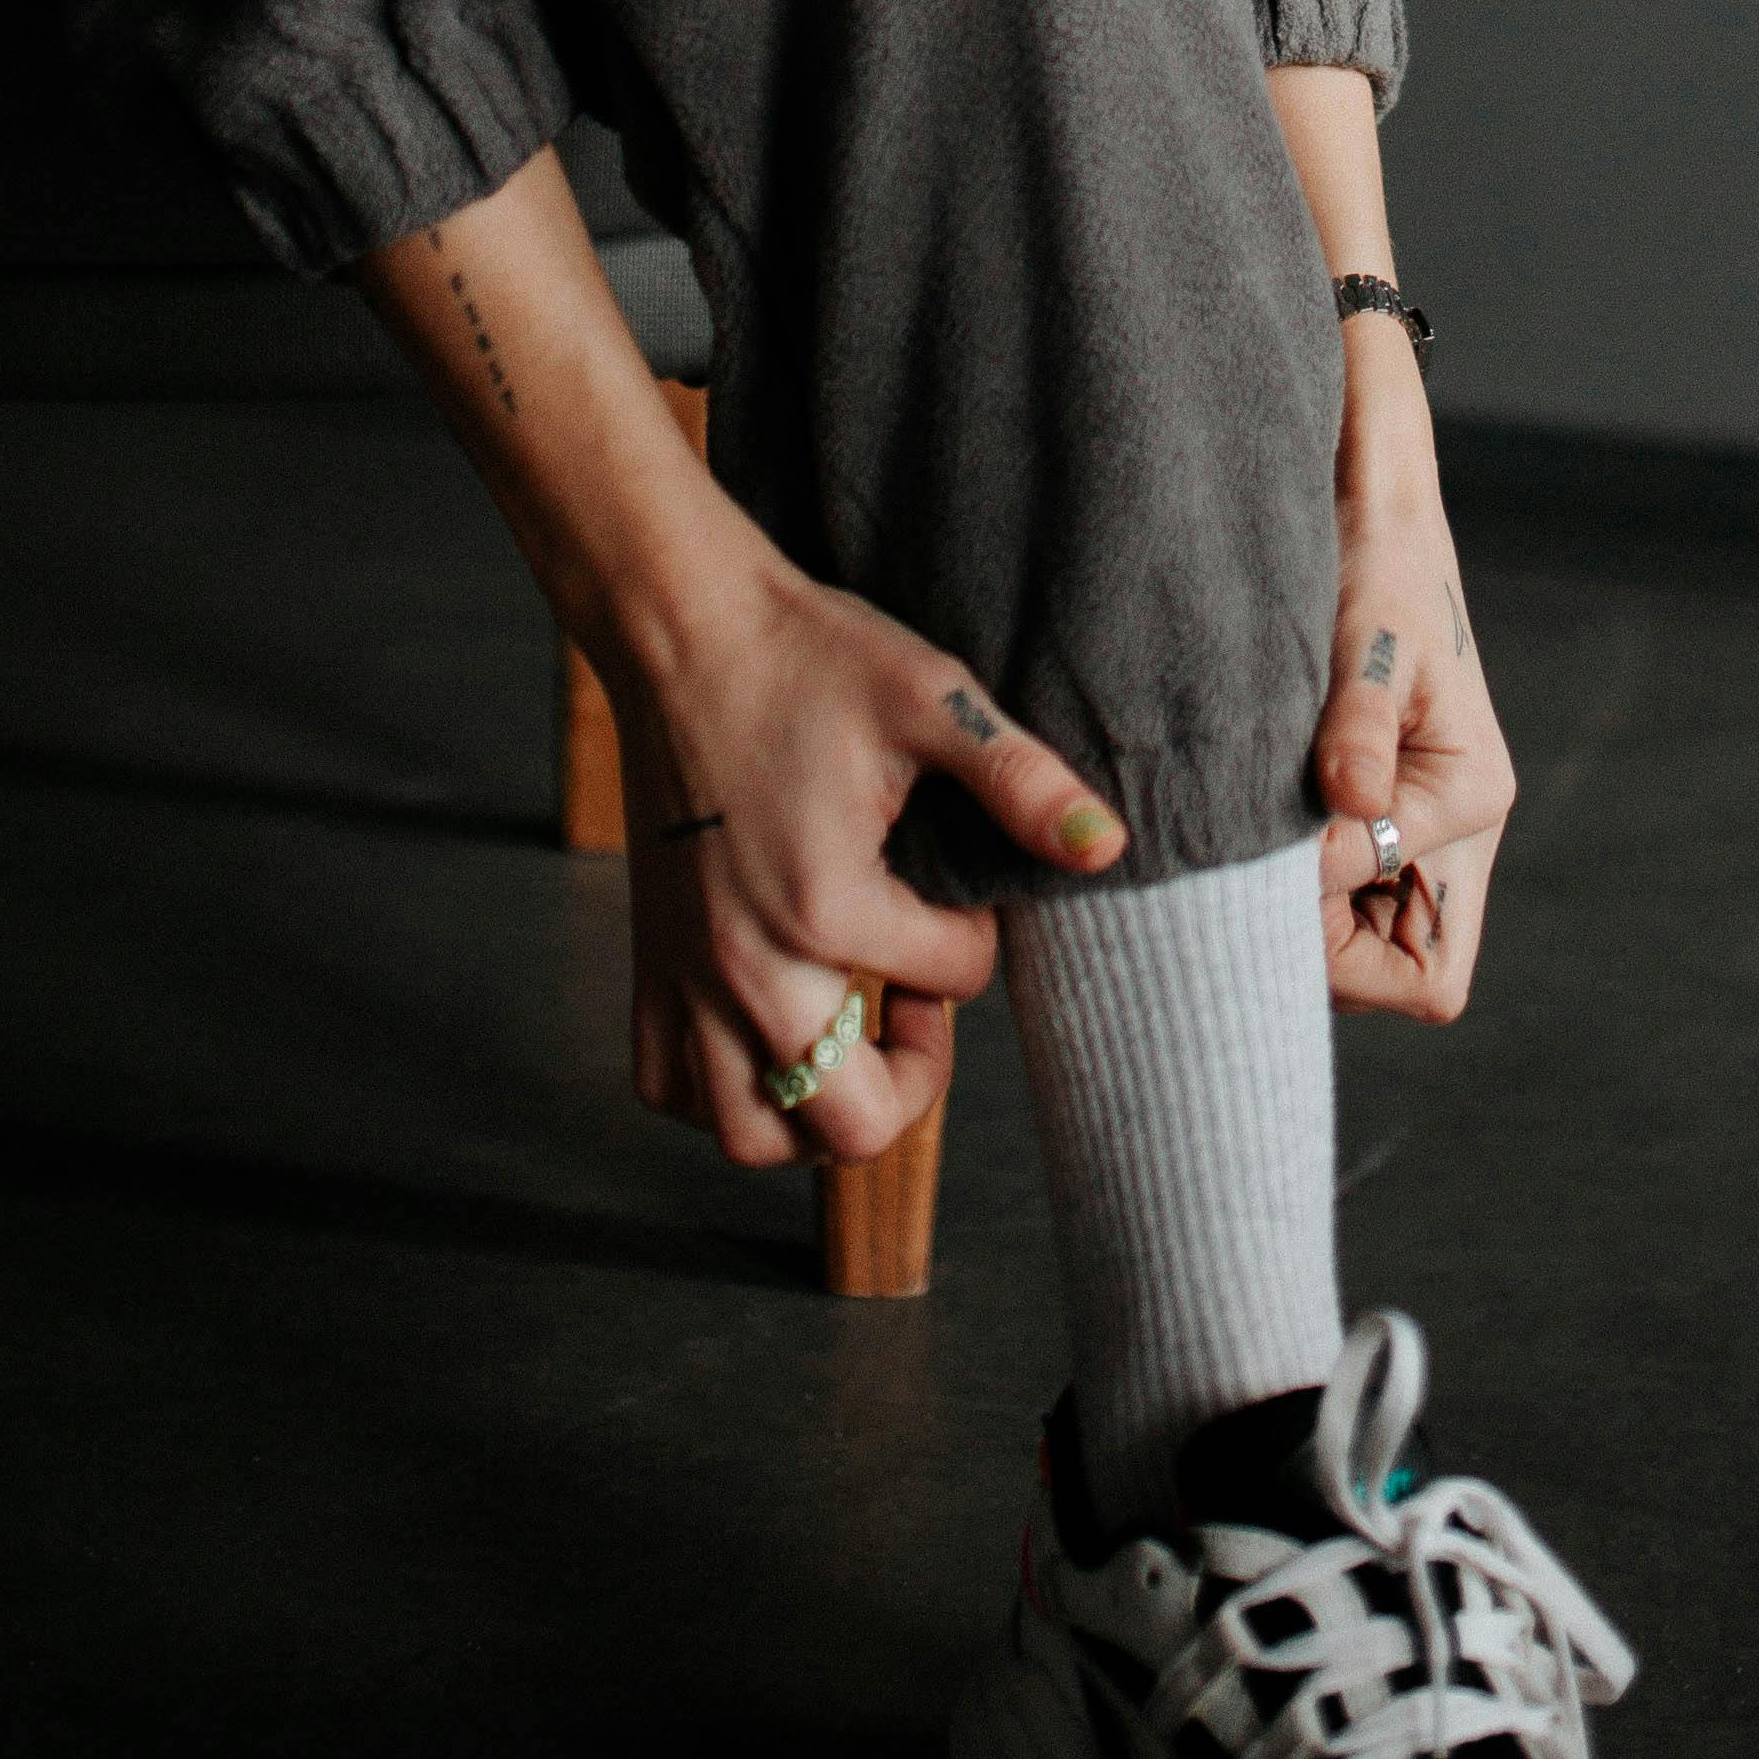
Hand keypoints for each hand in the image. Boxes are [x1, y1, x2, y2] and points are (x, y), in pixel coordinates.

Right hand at [611, 538, 1128, 1168]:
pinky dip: (723, 1087)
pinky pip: (670, 1086)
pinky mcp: (649, 960)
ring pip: (748, 1132)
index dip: (976, 935)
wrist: (684, 626)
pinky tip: (770, 1030)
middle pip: (848, 1124)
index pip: (954, 979)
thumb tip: (1109, 846)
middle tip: (918, 998)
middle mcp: (747, 965)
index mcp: (828, 906)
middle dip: (909, 1083)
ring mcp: (688, 972)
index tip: (957, 880)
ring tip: (850, 1033)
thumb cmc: (809, 656)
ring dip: (812, 1112)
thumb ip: (1021, 782)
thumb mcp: (931, 700)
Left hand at [1309, 311, 1514, 1022]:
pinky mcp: (1379, 809)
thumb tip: (1352, 807)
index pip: (1418, 962)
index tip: (1262, 875)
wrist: (1368, 510)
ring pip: (1373, 944)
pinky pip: (1346, 893)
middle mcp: (1460, 832)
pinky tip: (1244, 835)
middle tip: (1246, 890)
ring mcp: (1419, 828)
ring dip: (1308, 920)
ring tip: (1237, 855)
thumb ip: (1355, 729)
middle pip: (1408, 976)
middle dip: (1330, 959)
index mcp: (1471, 801)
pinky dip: (1298, 886)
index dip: (1334, 941)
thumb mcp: (1362, 642)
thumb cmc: (1373, 565)